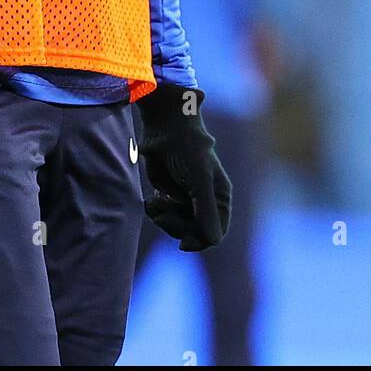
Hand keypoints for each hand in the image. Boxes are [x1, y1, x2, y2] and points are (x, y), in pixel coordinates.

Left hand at [136, 84, 231, 250]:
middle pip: (193, 232)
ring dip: (163, 218)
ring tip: (154, 204)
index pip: (215, 233)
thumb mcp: (200, 180)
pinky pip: (163, 214)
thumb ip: (206, 210)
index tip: (183, 243)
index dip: (200, 240)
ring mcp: (186, 198)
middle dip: (176, 226)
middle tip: (161, 216)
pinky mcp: (169, 193)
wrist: (164, 127)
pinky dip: (155, 211)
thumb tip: (212, 242)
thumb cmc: (188, 149)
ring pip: (176, 225)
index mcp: (220, 198)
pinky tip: (150, 201)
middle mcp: (205, 201)